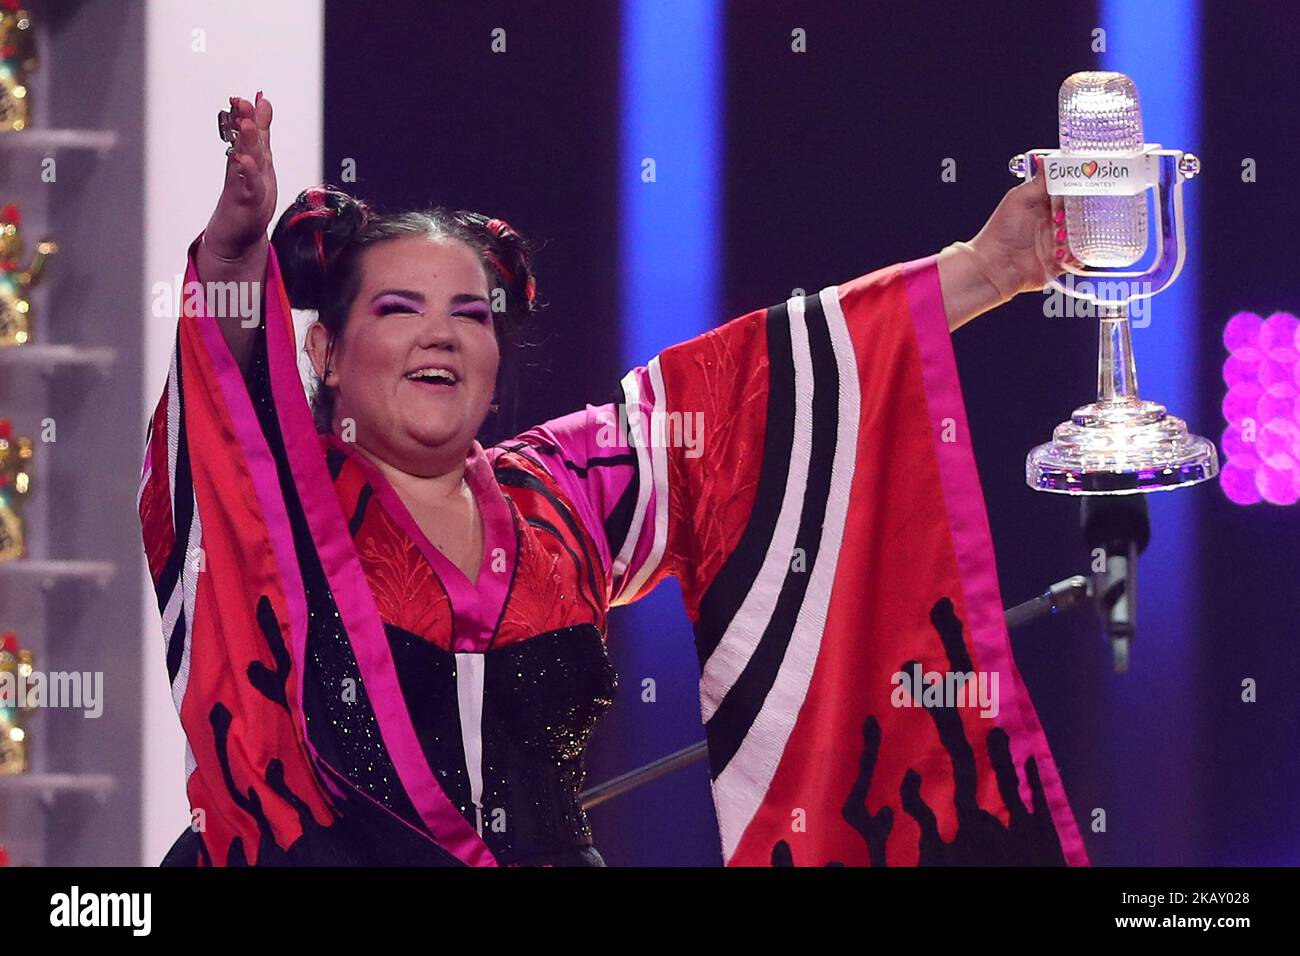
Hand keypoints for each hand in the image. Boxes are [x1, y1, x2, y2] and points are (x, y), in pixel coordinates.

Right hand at [205, 92, 277, 259]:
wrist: (236, 232)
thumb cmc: (248, 194)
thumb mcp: (260, 159)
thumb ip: (261, 130)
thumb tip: (262, 101)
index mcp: (250, 156)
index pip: (249, 130)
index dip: (249, 113)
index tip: (251, 96)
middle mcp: (244, 167)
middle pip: (245, 141)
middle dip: (245, 120)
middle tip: (243, 102)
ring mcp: (243, 184)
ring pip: (246, 160)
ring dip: (246, 142)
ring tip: (246, 125)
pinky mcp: (245, 202)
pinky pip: (248, 186)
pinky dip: (247, 174)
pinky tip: (245, 162)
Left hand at [966, 173, 1077, 298]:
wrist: (994, 267)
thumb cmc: (1000, 233)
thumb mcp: (1019, 200)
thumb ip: (1038, 182)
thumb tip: (1046, 159)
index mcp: (1043, 205)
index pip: (1069, 193)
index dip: (1075, 192)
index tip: (1081, 191)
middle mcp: (1052, 223)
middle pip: (1078, 214)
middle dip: (1074, 217)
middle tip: (1059, 220)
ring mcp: (1057, 242)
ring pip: (1081, 234)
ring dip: (1072, 236)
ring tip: (1056, 239)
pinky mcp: (1060, 262)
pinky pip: (1078, 257)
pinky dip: (1074, 255)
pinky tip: (1061, 253)